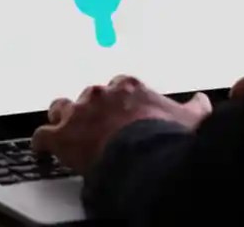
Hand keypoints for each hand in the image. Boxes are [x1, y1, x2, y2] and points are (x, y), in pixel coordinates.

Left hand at [32, 75, 211, 173]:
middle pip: (89, 97)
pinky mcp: (61, 136)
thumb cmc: (165, 137)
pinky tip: (42, 152)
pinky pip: (42, 137)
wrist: (144, 157)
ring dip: (62, 119)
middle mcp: (99, 94)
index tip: (121, 112)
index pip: (118, 87)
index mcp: (128, 87)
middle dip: (91, 110)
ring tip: (65, 131)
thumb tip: (202, 100)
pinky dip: (42, 145)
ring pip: (60, 109)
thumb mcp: (190, 119)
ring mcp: (78, 114)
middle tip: (97, 127)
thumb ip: (195, 107)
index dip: (118, 101)